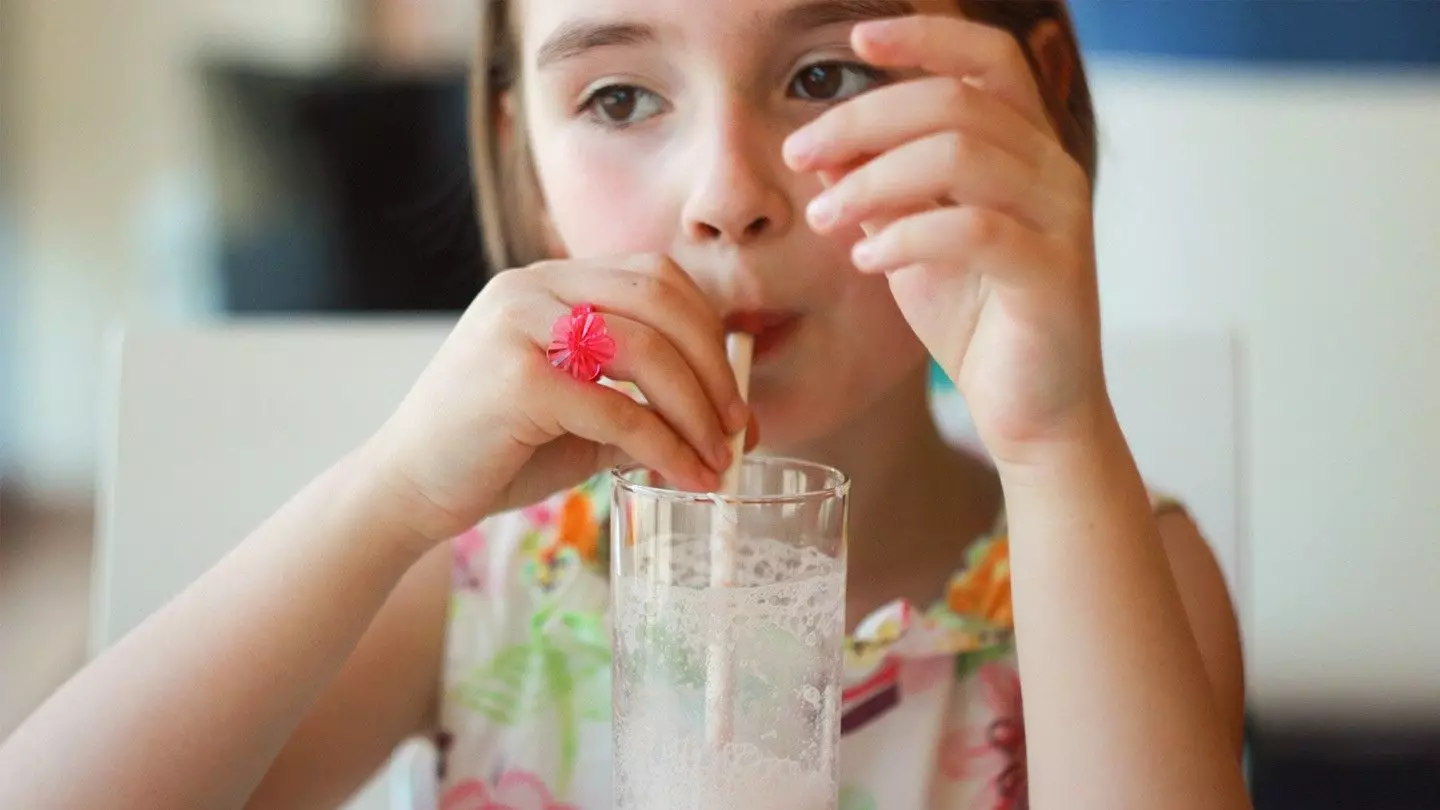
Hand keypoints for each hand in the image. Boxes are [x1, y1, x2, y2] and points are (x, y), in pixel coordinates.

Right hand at [367, 255, 751, 546]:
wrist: (407, 488)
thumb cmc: (496, 451)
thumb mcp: (583, 418)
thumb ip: (645, 405)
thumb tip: (731, 424)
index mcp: (551, 281)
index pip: (657, 278)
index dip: (710, 332)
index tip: (734, 395)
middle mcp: (534, 287)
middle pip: (662, 303)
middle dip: (715, 369)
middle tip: (737, 429)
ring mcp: (519, 325)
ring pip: (647, 351)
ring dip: (696, 410)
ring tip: (716, 458)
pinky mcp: (515, 378)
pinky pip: (617, 409)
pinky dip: (663, 446)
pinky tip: (683, 476)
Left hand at [784, 15, 1105, 461]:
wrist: (1029, 410)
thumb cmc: (974, 318)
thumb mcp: (911, 241)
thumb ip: (880, 191)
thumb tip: (823, 148)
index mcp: (1025, 147)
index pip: (986, 58)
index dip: (924, 37)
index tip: (855, 39)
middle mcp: (1052, 168)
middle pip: (955, 101)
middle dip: (862, 120)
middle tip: (799, 154)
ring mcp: (1061, 217)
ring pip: (961, 155)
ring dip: (873, 180)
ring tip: (823, 217)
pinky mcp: (1055, 272)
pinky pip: (973, 229)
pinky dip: (906, 236)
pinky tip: (866, 261)